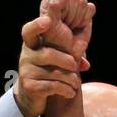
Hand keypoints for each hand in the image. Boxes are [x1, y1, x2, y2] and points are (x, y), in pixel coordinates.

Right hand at [14, 0, 93, 116]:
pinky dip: (64, 90)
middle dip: (65, 60)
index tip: (48, 21)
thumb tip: (90, 30)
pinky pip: (51, 86)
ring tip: (76, 82)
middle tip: (75, 65)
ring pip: (53, 72)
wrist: (32, 95)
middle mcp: (26, 55)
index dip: (38, 25)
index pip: (30, 30)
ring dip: (69, 78)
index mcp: (33, 43)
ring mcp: (26, 71)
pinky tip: (70, 92)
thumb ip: (72, 43)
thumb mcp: (58, 54)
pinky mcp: (29, 86)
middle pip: (48, 54)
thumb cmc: (49, 69)